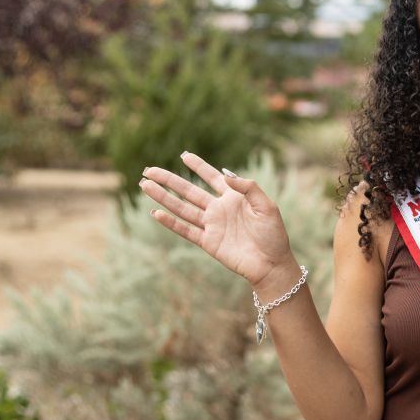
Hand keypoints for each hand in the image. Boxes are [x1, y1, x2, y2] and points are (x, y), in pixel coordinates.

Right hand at [139, 151, 294, 286]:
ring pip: (182, 208)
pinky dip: (170, 222)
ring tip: (145, 185)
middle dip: (169, 180)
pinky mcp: (208, 242)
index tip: (183, 155)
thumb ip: (248, 188)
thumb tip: (226, 174)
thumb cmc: (273, 235)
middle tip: (149, 170)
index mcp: (234, 197)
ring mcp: (212, 225)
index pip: (212, 177)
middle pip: (189, 190)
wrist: (272, 264)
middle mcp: (219, 209)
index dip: (198, 166)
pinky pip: (185, 230)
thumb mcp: (266, 206)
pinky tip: (155, 213)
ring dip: (163, 197)